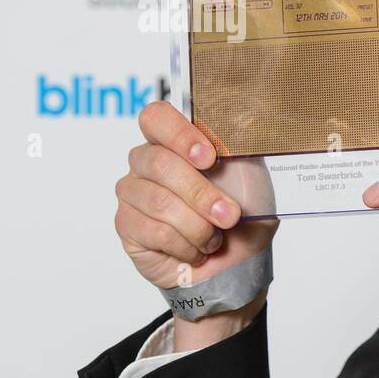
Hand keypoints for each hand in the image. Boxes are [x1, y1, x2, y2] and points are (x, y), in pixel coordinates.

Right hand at [115, 101, 277, 291]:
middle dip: (201, 194)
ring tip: (216, 238)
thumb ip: (236, 147)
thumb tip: (236, 124)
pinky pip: (154, 231)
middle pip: (159, 163)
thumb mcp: (251, 175)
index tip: (209, 158)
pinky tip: (196, 250)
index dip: (179, 135)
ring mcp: (133, 193)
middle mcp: (146, 162)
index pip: (156, 117)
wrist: (239, 260)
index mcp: (175, 141)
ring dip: (198, 225)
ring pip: (158, 201)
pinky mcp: (127, 225)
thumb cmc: (245, 212)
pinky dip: (186, 245)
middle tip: (229, 215)